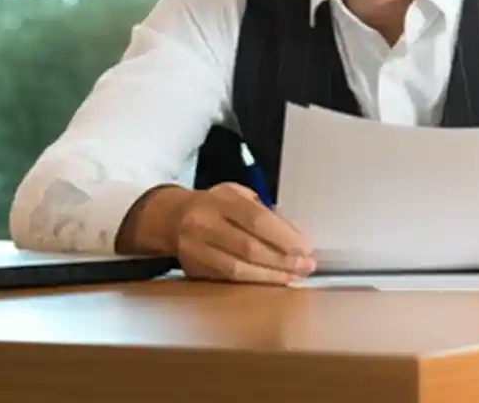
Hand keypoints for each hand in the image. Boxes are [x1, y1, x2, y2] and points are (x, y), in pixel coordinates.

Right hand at [172, 183, 316, 284]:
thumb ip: (265, 212)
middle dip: (282, 260)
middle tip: (306, 266)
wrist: (172, 219)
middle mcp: (205, 224)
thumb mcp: (238, 196)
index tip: (305, 247)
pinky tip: (273, 281)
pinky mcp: (195, 270)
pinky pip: (229, 281)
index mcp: (220, 200)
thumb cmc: (215, 206)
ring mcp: (197, 250)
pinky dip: (255, 282)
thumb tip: (296, 236)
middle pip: (249, 248)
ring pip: (238, 270)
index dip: (284, 237)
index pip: (256, 219)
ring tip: (294, 276)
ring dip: (271, 275)